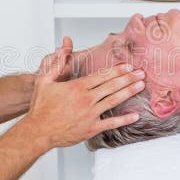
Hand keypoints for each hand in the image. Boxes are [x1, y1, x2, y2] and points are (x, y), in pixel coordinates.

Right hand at [24, 44, 144, 149]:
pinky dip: (124, 119)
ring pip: (114, 100)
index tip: (128, 66)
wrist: (38, 131)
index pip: (102, 75)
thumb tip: (62, 48)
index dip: (117, 70)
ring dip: (129, 92)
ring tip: (140, 86)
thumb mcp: (44, 81)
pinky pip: (111, 123)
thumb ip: (56, 64)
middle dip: (128, 78)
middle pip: (112, 86)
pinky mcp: (91, 128)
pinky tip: (134, 115)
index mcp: (77, 87)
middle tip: (141, 73)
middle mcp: (86, 99)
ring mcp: (90, 114)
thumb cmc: (40, 107)